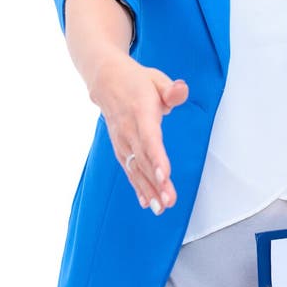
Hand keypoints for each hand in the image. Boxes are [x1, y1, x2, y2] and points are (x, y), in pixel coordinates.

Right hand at [89, 53, 188, 214]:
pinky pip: (129, 169)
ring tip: (160, 208)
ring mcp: (122, 140)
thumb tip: (181, 91)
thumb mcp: (156, 78)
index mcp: (140, 111)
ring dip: (147, 190)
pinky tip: (147, 202)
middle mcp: (128, 129)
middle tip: (169, 201)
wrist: (105, 80)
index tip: (165, 176)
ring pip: (135, 168)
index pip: (149, 138)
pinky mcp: (120, 147)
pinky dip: (137, 186)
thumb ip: (171, 89)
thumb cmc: (137, 81)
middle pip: (143, 159)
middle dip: (156, 183)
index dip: (156, 158)